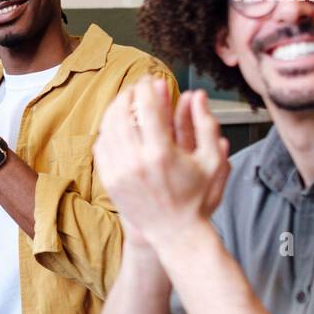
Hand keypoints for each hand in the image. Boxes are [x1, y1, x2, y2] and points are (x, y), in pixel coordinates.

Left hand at [92, 79, 229, 250]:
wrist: (174, 233)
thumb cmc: (197, 198)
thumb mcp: (213, 162)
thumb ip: (206, 125)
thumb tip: (197, 95)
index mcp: (162, 154)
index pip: (148, 108)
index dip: (148, 88)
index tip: (152, 80)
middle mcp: (136, 161)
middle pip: (122, 113)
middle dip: (129, 94)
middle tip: (136, 87)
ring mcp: (119, 172)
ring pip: (108, 128)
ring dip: (115, 109)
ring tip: (126, 101)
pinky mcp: (109, 180)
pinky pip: (101, 147)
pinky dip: (106, 130)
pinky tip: (116, 124)